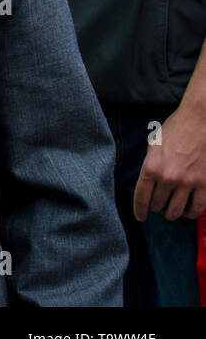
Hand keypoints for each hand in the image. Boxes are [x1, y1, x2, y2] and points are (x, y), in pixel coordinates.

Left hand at [133, 102, 205, 221]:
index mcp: (151, 168)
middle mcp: (168, 178)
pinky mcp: (204, 183)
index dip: (139, 210)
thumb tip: (148, 183)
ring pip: (176, 211)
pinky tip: (188, 212)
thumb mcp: (153, 146)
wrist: (199, 121)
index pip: (141, 197)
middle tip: (157, 206)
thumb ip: (150, 166)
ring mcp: (188, 182)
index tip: (140, 217)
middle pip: (158, 205)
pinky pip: (198, 208)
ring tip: (171, 210)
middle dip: (156, 208)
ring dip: (172, 213)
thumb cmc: (174, 130)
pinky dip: (191, 213)